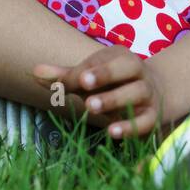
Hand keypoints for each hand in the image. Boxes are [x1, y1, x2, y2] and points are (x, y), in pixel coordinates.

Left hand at [32, 46, 174, 141]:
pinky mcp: (152, 118)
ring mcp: (148, 94)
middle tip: (84, 86)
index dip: (93, 69)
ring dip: (115, 100)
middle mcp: (138, 72)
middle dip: (106, 76)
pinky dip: (130, 127)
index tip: (77, 78)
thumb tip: (33, 72)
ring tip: (91, 106)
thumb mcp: (91, 77)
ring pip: (136, 94)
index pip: (107, 60)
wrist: (156, 94)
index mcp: (122, 57)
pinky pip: (144, 122)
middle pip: (127, 70)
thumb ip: (64, 76)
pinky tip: (112, 132)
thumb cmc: (113, 84)